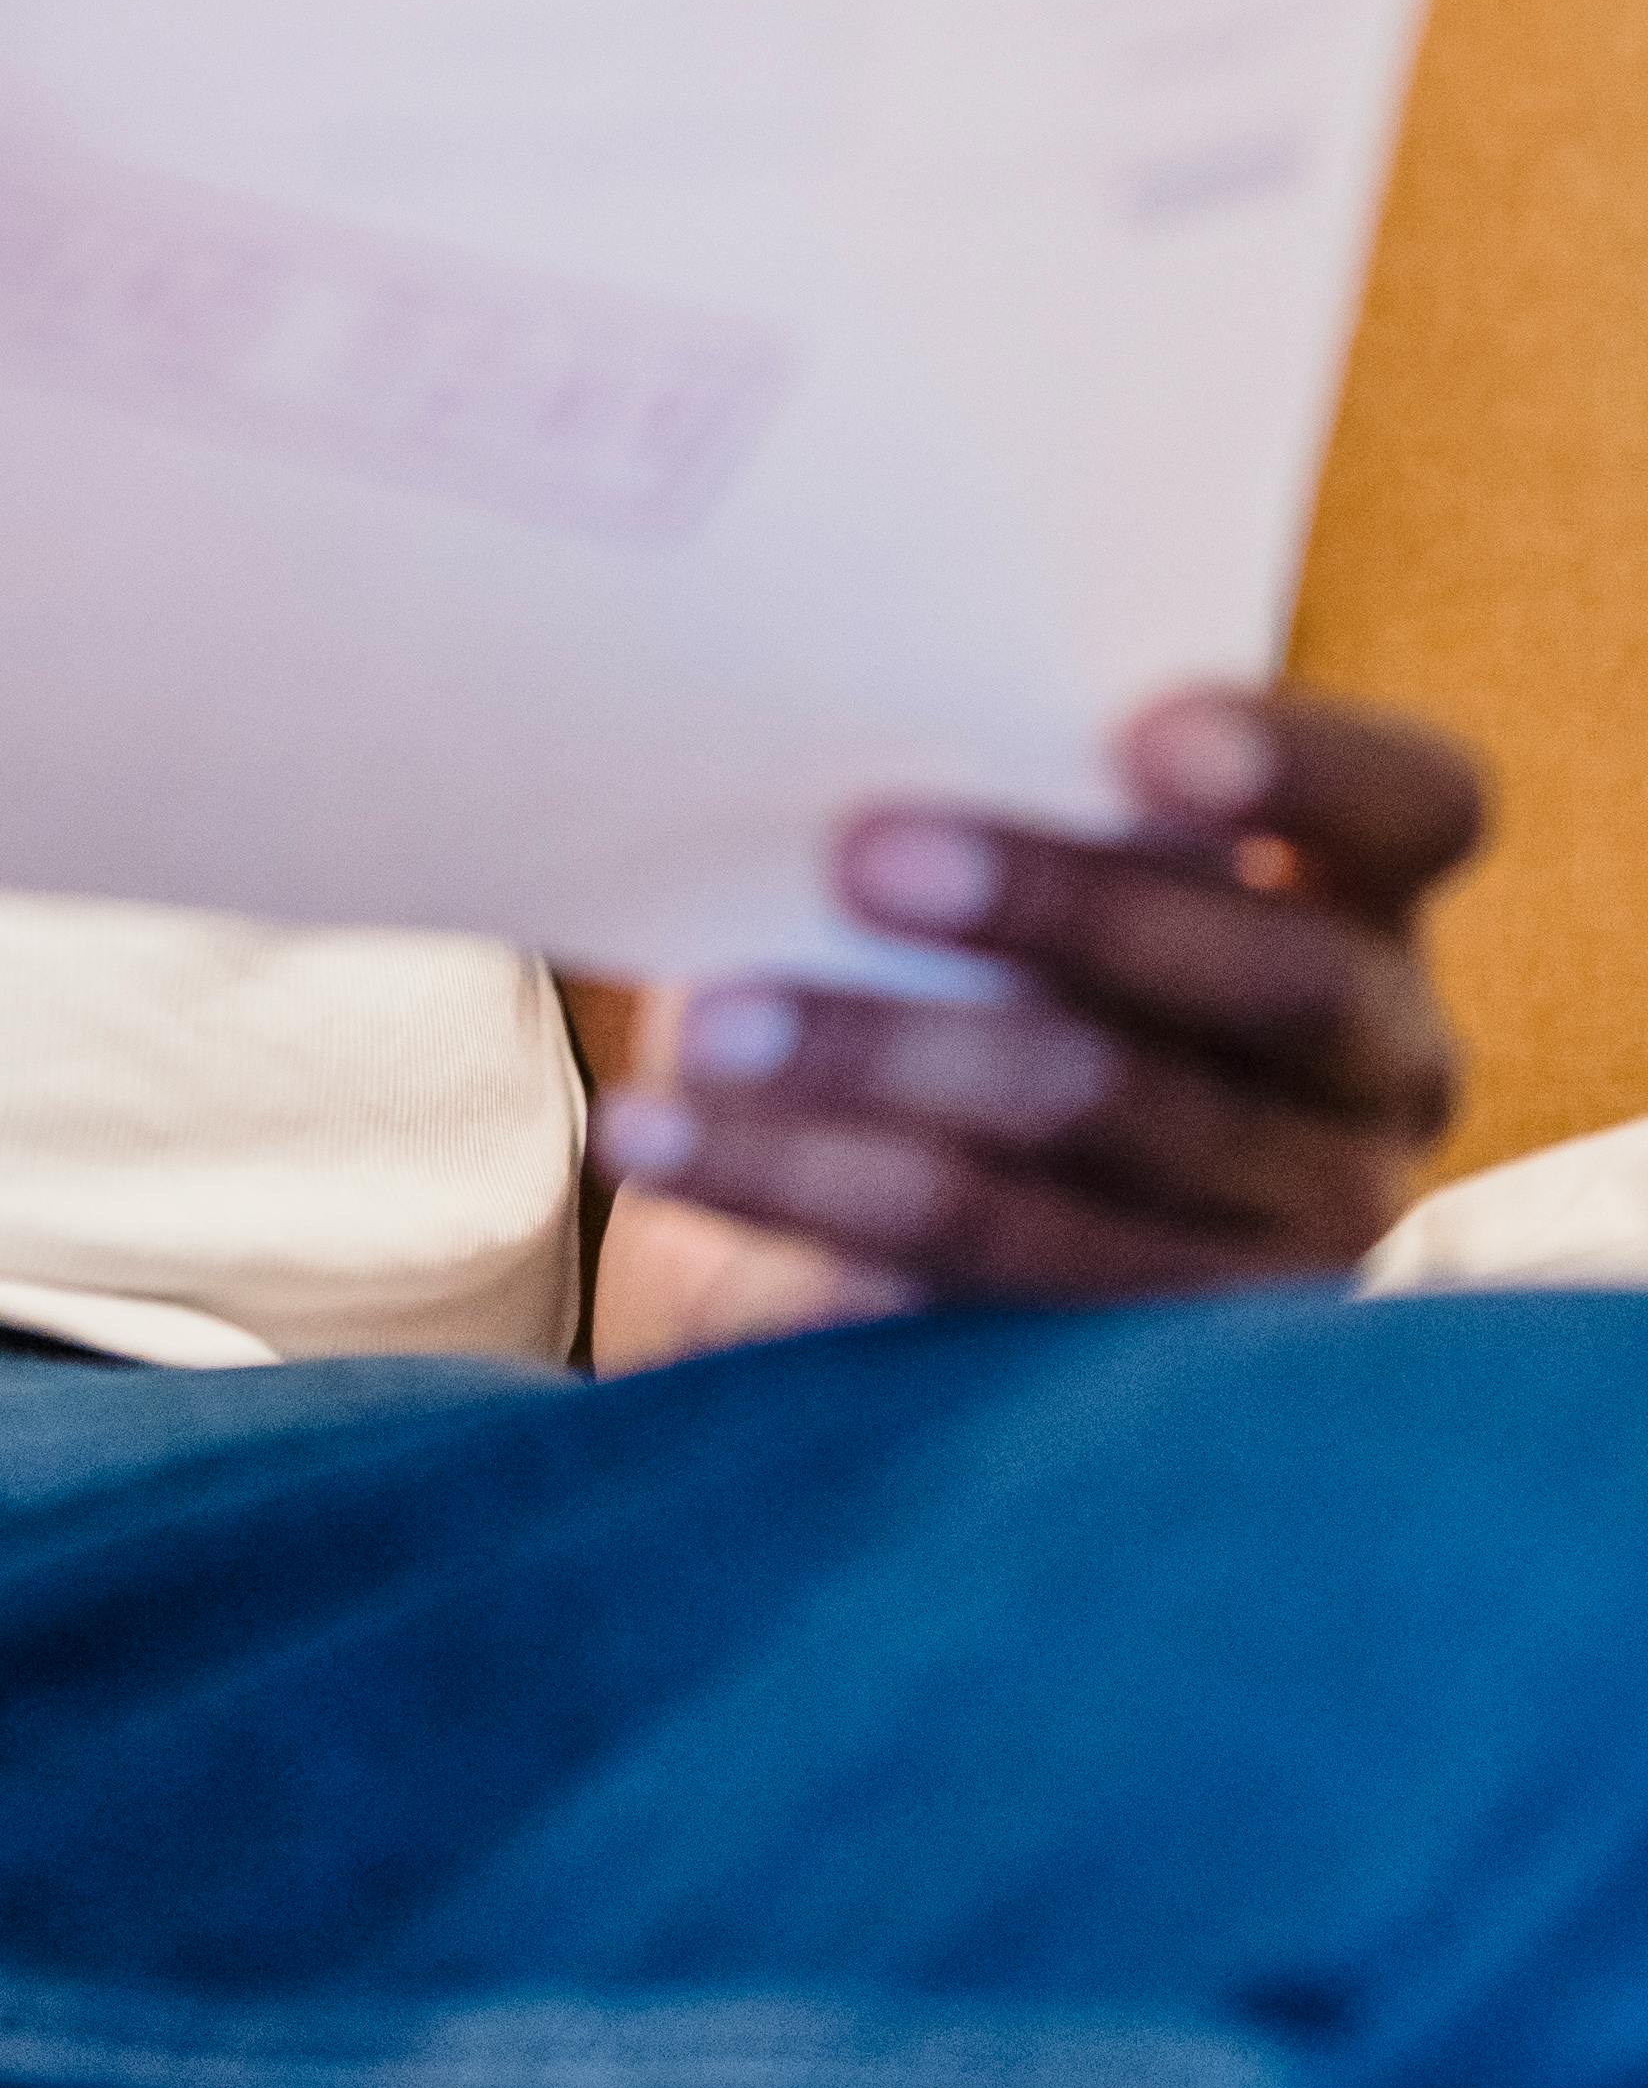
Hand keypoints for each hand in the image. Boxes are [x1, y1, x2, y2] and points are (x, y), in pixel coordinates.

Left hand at [591, 685, 1480, 1345]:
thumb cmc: (942, 948)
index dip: (1301, 765)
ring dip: (885, 1067)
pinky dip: (810, 1189)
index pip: (1414, 806)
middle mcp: (1376, 1067)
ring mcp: (1290, 1232)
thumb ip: (972, 785)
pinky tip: (673, 1141)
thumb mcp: (986, 857)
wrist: (880, 1193)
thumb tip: (805, 722)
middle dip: (1060, 906)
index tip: (1138, 733)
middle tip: (857, 853)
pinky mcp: (1161, 1365)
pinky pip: (988, 1276)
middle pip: (1267, 977)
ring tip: (704, 1028)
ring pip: (1104, 1136)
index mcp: (1362, 894)